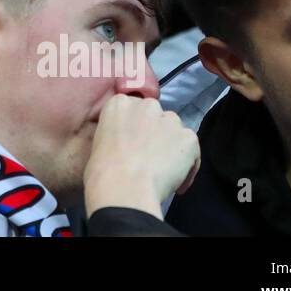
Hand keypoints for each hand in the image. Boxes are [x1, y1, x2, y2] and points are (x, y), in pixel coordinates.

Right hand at [83, 94, 200, 218]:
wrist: (124, 187)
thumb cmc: (102, 169)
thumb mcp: (98, 140)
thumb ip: (115, 132)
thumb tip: (124, 142)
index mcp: (120, 103)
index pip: (132, 109)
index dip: (134, 127)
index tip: (132, 144)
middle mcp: (147, 105)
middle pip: (155, 115)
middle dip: (154, 131)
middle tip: (148, 155)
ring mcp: (170, 120)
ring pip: (174, 129)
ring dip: (171, 144)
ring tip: (165, 169)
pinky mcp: (189, 138)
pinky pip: (192, 151)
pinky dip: (187, 165)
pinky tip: (178, 183)